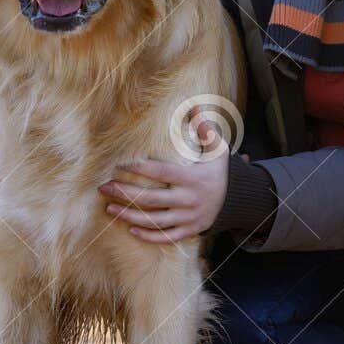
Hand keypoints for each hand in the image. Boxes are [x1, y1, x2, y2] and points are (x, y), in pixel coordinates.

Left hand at [98, 112, 229, 243]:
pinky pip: (166, 237)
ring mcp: (188, 218)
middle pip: (151, 199)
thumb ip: (206, 129)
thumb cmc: (222, 171)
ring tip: (109, 208)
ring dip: (129, 215)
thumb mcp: (218, 149)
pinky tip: (130, 230)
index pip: (160, 173)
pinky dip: (148, 236)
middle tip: (103, 187)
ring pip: (154, 221)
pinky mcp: (189, 230)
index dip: (138, 169)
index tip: (118, 165)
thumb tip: (195, 105)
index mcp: (192, 179)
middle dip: (124, 193)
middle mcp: (188, 200)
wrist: (240, 200)